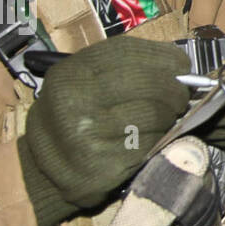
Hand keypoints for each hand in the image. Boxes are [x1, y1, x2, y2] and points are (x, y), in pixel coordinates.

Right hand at [18, 37, 190, 225]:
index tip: (180, 67)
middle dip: (173, 89)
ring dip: (169, 118)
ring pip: (152, 116)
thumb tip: (177, 70)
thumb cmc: (73, 121)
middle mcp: (74, 100)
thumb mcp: (82, 86)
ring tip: (168, 120)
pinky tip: (155, 140)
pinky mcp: (99, 167)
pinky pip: (147, 146)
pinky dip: (159, 141)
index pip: (127, 54)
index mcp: (70, 73)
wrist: (43, 170)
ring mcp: (85, 136)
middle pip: (146, 84)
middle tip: (180, 98)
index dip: (163, 58)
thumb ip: (119, 73)